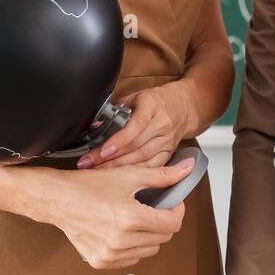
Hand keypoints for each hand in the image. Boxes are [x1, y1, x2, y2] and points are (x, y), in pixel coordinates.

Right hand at [35, 159, 194, 268]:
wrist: (58, 199)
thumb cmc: (89, 185)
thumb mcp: (129, 175)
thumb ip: (162, 176)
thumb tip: (186, 169)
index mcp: (130, 218)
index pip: (173, 223)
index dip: (177, 210)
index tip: (172, 203)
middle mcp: (121, 241)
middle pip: (164, 237)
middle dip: (163, 221)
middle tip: (152, 207)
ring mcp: (110, 254)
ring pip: (150, 249)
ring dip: (149, 235)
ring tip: (135, 218)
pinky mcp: (101, 262)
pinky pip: (132, 258)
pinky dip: (133, 246)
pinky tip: (122, 230)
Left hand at [77, 81, 194, 168]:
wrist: (183, 107)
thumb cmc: (156, 101)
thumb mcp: (135, 97)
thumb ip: (116, 110)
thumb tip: (95, 125)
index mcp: (152, 107)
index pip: (136, 126)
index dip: (119, 141)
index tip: (103, 151)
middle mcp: (162, 125)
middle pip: (136, 146)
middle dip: (111, 158)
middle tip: (90, 163)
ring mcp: (167, 141)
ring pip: (143, 158)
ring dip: (120, 167)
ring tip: (99, 171)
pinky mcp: (169, 153)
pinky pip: (151, 167)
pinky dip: (135, 173)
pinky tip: (120, 177)